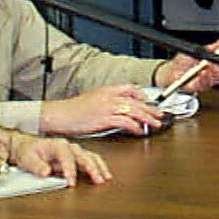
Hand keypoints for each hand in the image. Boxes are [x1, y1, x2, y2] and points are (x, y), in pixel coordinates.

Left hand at [8, 131, 111, 185]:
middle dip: (92, 168)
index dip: (70, 169)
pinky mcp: (77, 157)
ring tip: (105, 178)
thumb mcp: (27, 158)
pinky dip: (99, 167)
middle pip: (84, 156)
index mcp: (58, 145)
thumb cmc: (28, 152)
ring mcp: (74, 151)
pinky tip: (104, 175)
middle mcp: (69, 147)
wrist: (26, 147)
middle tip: (97, 180)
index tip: (71, 182)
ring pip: (91, 157)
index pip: (67, 156)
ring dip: (99, 167)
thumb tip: (45, 172)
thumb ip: (36, 165)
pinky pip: (92, 160)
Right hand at [39, 84, 170, 136]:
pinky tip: (139, 131)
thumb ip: (107, 102)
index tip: (148, 102)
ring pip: (133, 110)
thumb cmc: (73, 110)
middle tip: (159, 116)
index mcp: (106, 90)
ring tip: (155, 124)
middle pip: (136, 101)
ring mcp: (107, 107)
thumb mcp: (92, 100)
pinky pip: (125, 122)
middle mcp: (108, 96)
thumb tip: (119, 109)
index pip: (130, 88)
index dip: (141, 95)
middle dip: (150, 109)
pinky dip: (135, 126)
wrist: (59, 115)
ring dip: (147, 118)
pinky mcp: (104, 119)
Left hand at [156, 41, 218, 92]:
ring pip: (216, 79)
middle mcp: (212, 73)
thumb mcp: (196, 51)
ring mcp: (206, 81)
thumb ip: (210, 48)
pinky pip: (204, 85)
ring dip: (214, 71)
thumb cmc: (183, 62)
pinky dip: (204, 78)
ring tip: (209, 65)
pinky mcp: (199, 87)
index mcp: (214, 64)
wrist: (170, 72)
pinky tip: (202, 73)